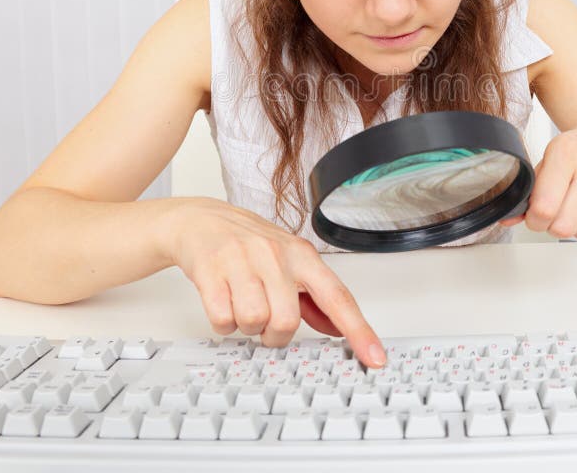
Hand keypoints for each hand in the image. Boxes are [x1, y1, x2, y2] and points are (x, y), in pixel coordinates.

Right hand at [164, 198, 386, 367]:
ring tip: (241, 304)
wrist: (201, 220)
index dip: (359, 330)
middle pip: (287, 321)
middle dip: (273, 333)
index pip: (338, 297)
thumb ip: (312, 296)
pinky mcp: (211, 269)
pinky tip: (224, 302)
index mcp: (302, 255)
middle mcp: (276, 255)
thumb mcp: (287, 260)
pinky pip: (223, 319)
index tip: (375, 357)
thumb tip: (336, 328)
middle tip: (264, 319)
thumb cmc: (247, 243)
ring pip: (254, 322)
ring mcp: (242, 261)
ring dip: (246, 326)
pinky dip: (223, 322)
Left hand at [500, 120, 576, 240]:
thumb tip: (509, 218)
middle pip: (563, 225)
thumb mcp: (553, 157)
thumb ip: (531, 188)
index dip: (534, 220)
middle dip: (553, 227)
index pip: (544, 205)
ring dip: (576, 228)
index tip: (535, 218)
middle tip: (555, 215)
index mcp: (567, 152)